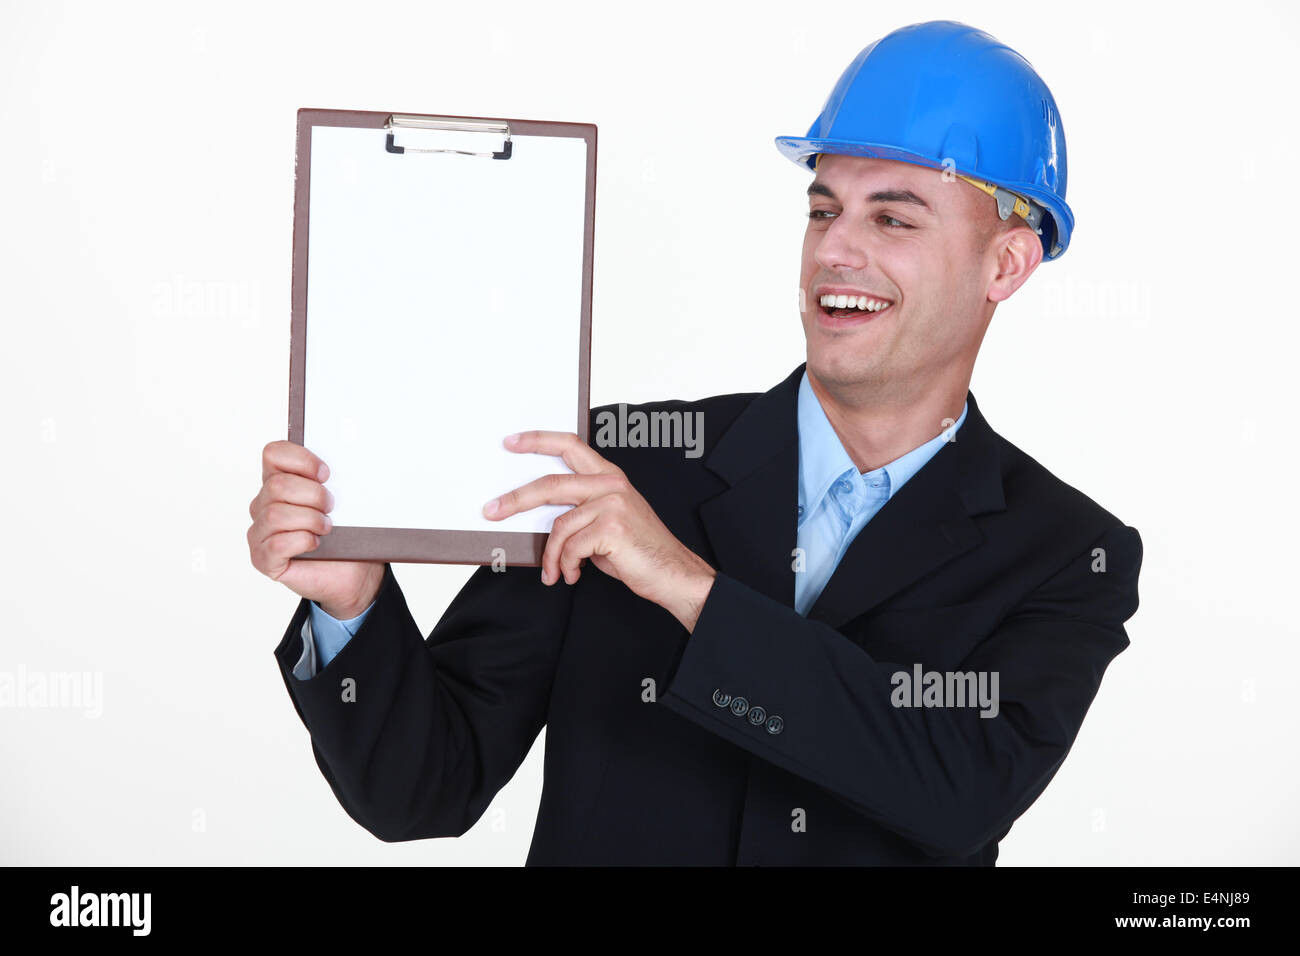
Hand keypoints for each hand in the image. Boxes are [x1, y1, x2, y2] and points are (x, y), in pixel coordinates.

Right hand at [247, 441, 384, 618]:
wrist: (352, 573)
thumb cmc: (345, 534)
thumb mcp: (342, 502)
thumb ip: (333, 481)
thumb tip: (349, 461)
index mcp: (278, 482)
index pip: (273, 454)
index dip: (302, 460)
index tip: (327, 474)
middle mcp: (262, 505)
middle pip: (277, 485)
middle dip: (313, 495)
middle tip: (331, 507)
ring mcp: (259, 533)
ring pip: (275, 514)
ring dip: (310, 520)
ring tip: (326, 528)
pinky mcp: (263, 559)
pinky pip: (277, 544)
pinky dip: (303, 541)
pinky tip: (315, 545)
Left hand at [482, 431, 716, 630]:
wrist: (672, 574)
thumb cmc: (638, 553)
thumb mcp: (607, 522)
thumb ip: (580, 510)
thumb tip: (540, 519)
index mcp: (609, 477)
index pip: (571, 446)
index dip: (538, 441)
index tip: (511, 442)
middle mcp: (611, 484)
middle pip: (550, 485)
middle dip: (515, 499)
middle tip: (491, 510)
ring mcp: (612, 504)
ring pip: (559, 527)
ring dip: (552, 556)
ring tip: (556, 573)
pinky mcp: (612, 528)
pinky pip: (571, 547)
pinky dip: (567, 566)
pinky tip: (573, 575)